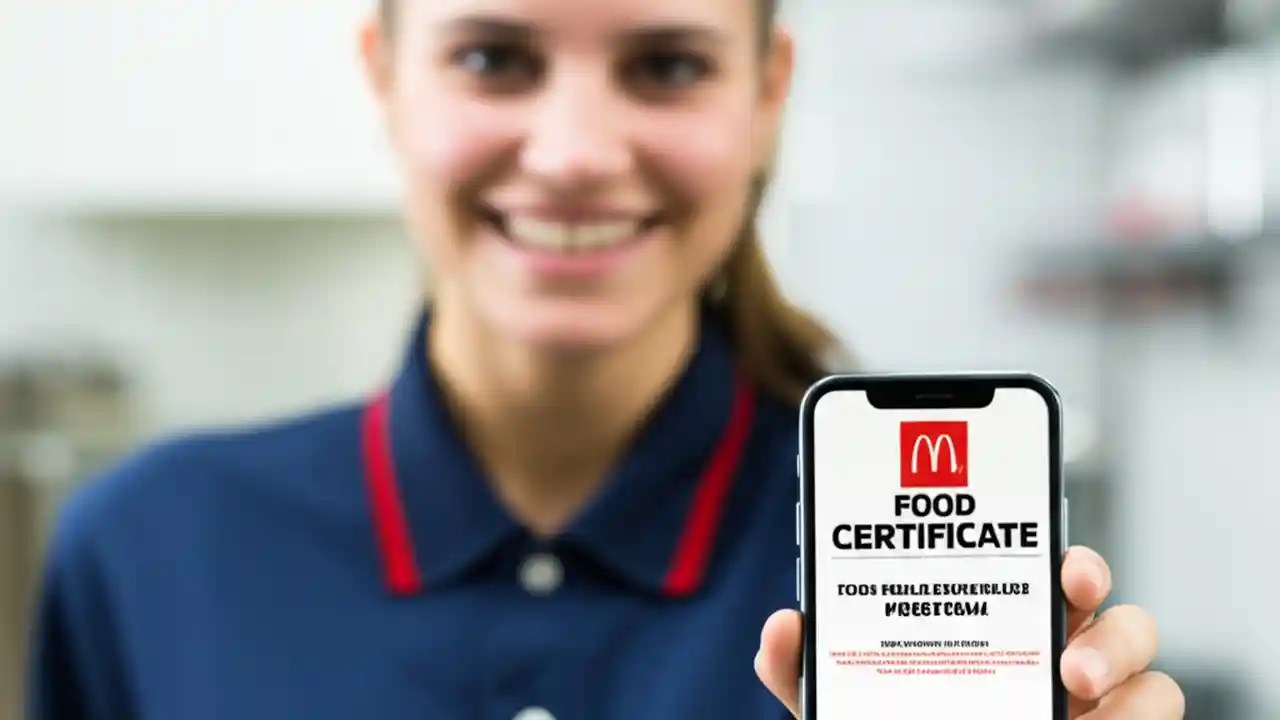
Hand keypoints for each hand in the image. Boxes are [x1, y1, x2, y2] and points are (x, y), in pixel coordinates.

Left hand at [755, 546, 1184, 717]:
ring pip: (1149, 669)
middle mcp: (1054, 659)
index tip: (1060, 564)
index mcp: (996, 627)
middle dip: (1104, 621)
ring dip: (1125, 676)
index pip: (1042, 572)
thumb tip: (784, 625)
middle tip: (1066, 654)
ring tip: (1075, 693)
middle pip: (1111, 612)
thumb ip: (805, 669)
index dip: (1062, 557)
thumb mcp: (842, 706)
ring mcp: (1095, 706)